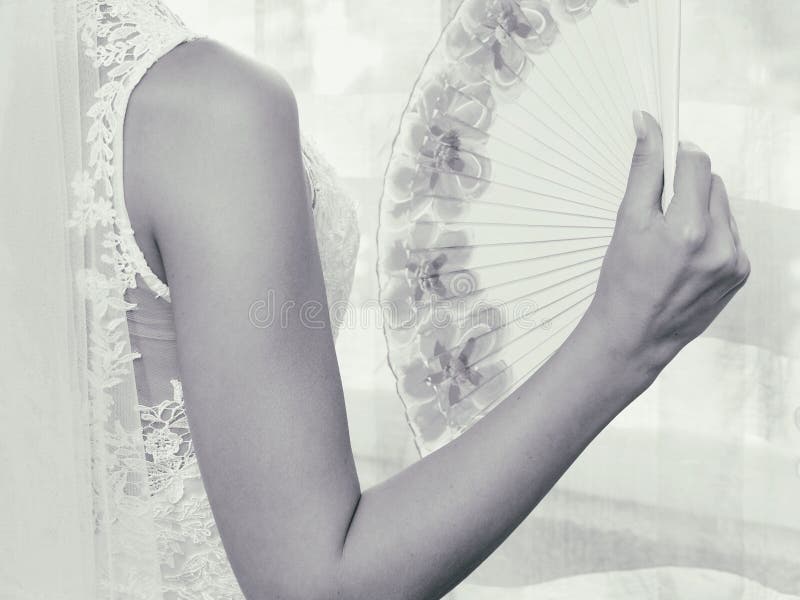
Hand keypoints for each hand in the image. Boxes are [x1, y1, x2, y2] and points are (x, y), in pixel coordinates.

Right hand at [584, 111, 750, 380]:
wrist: (634, 336)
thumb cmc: (622, 282)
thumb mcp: (626, 222)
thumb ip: (643, 169)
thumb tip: (647, 122)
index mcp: (688, 229)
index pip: (696, 161)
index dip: (678, 155)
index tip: (664, 159)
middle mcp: (719, 244)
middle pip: (712, 182)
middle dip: (687, 188)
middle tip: (659, 216)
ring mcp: (735, 261)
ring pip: (723, 208)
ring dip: (701, 212)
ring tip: (671, 242)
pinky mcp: (741, 273)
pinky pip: (731, 234)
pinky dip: (711, 236)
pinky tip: (686, 257)